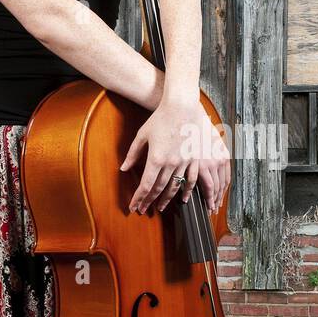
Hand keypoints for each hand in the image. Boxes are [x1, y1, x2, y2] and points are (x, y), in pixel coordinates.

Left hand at [119, 95, 230, 214]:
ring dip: (165, 199)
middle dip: (149, 201)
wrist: (181, 106)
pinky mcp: (193, 158)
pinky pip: (191, 180)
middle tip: (143, 210)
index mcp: (156, 158)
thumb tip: (124, 168)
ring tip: (159, 207)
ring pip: (174, 187)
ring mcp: (184, 162)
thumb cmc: (160, 118)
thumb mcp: (142, 135)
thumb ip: (133, 154)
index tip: (134, 207)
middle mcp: (170, 163)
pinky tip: (183, 199)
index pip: (145, 185)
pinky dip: (186, 191)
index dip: (138, 198)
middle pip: (158, 189)